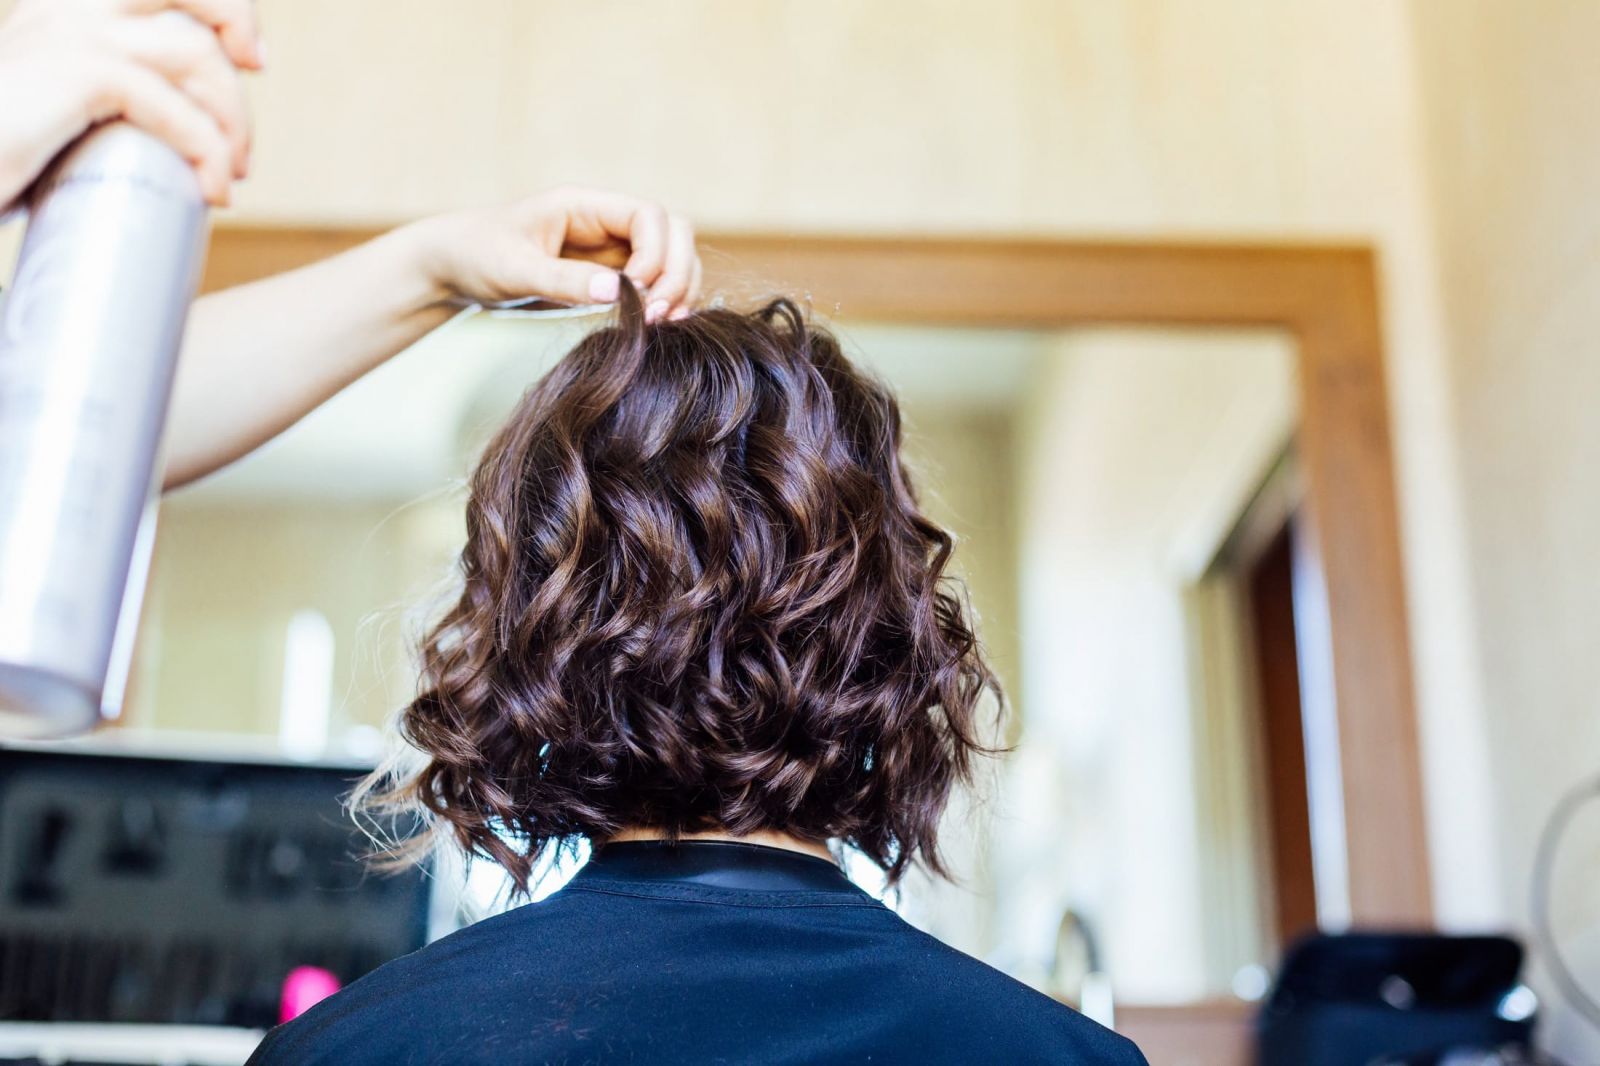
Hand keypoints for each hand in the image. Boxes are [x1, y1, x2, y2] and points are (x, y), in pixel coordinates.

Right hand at [0, 0, 260, 210]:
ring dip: (232, 115)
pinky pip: (171, 105)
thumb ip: (118, 91)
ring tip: (233, 170)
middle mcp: (67, 3)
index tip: (249, 54)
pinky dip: (207, 150)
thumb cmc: (2, 158)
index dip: (221, 3)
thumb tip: (193, 123)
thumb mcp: (67, 109)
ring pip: (193, 50)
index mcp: (63, 4)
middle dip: (239, 28)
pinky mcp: (74, 72)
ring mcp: (69, 32)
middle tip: (255, 86)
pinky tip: (213, 188)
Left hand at [405, 186, 702, 322]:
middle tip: (660, 316)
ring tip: (664, 325)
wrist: (450, 269)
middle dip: (677, 272)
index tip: (637, 292)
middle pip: (674, 234)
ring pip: (672, 260)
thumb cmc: (474, 254)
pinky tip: (656, 328)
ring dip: (678, 289)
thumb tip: (618, 291)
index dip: (656, 253)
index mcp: (584, 205)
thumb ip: (563, 279)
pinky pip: (653, 284)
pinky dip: (665, 303)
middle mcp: (606, 223)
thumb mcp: (514, 269)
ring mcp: (611, 250)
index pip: (649, 216)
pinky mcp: (608, 278)